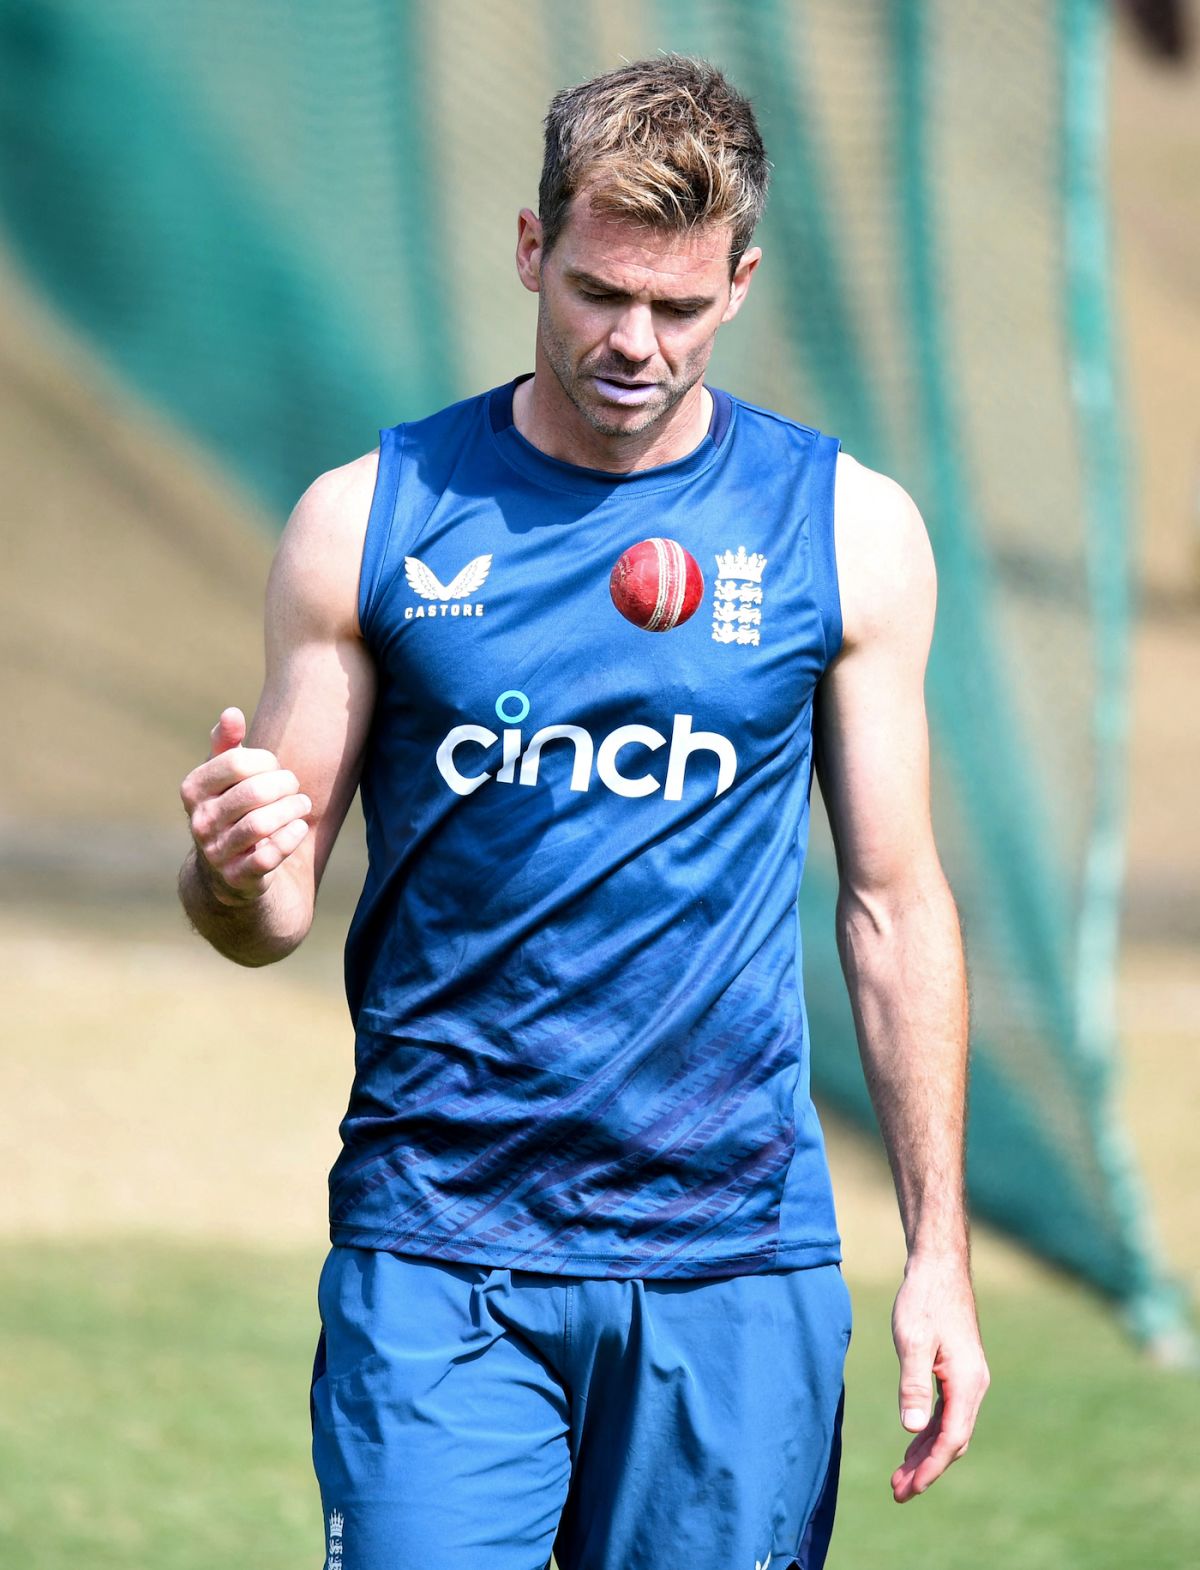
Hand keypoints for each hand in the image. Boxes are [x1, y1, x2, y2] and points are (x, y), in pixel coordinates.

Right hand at [179, 707, 310, 902]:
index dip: (266, 761)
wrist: (225, 871)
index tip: (274, 768)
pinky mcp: (238, 877)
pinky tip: (298, 828)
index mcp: (193, 789)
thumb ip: (226, 744)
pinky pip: (268, 856)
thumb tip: (231, 713)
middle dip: (285, 785)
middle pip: (254, 792)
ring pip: (262, 824)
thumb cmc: (231, 808)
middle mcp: (200, 821)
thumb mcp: (223, 776)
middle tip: (294, 786)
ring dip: (292, 810)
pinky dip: (290, 838)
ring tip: (302, 805)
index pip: (237, 762)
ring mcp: (216, 851)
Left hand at [890, 1254, 989, 1501]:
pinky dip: (930, 1432)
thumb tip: (911, 1429)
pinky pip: (947, 1413)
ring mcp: (969, 1379)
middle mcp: (974, 1386)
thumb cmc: (924, 1299)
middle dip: (927, 1468)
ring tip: (901, 1477)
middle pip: (953, 1440)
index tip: (908, 1488)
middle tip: (898, 1491)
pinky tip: (913, 1442)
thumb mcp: (913, 1340)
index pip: (951, 1439)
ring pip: (950, 1429)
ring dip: (927, 1453)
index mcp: (967, 1382)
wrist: (938, 1267)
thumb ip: (914, 1384)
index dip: (930, 1467)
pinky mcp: (959, 1372)